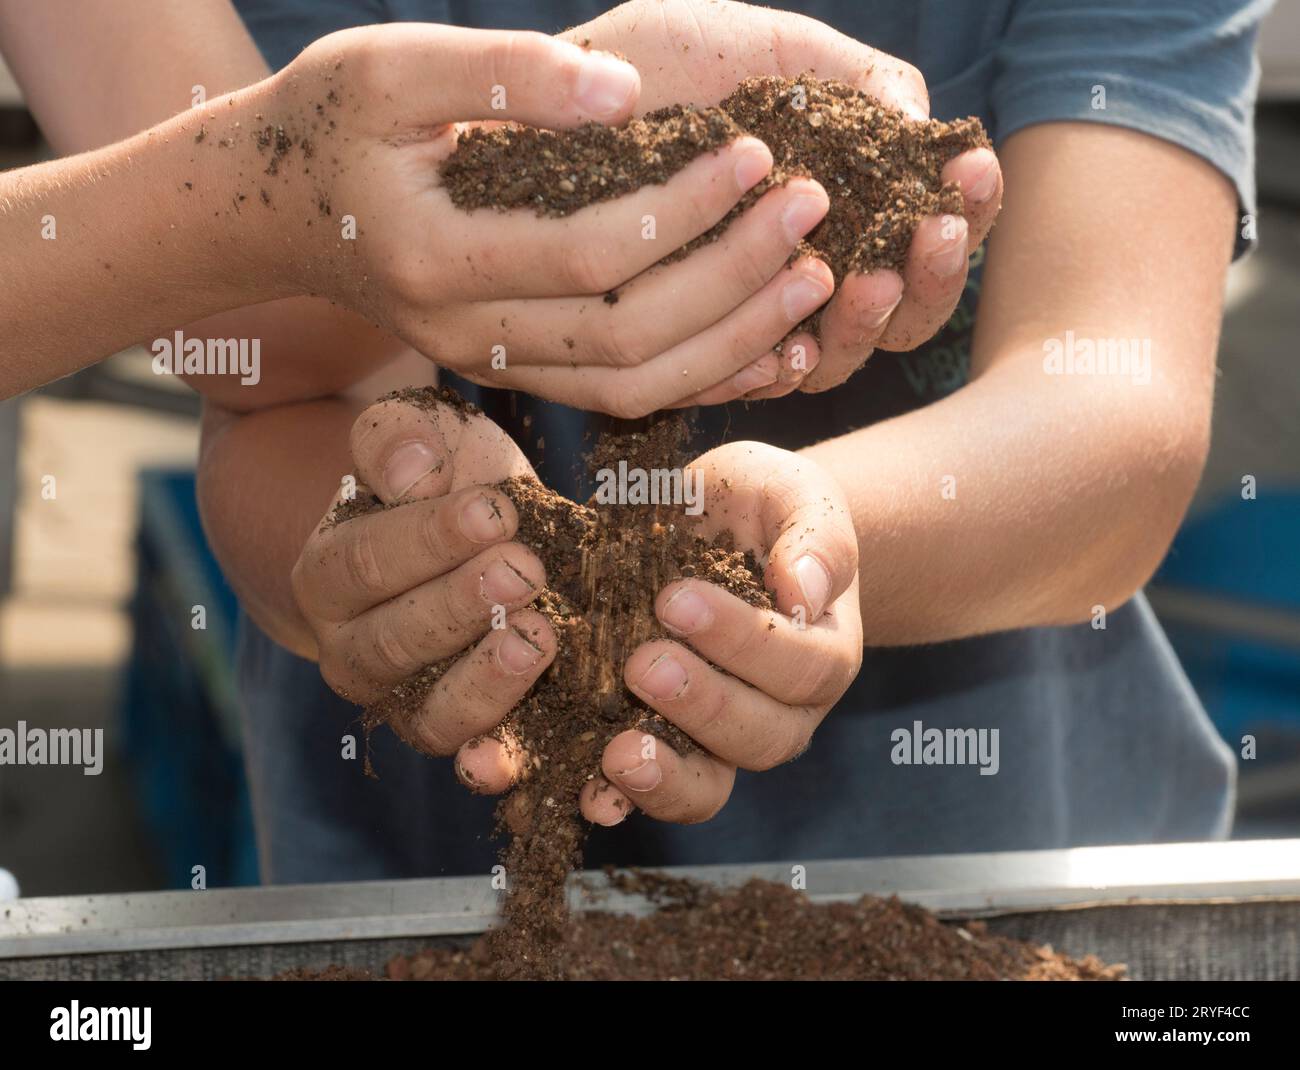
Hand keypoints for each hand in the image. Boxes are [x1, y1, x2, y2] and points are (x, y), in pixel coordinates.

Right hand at [257, 23, 832, 414]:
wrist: (273, 215)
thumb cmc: (329, 123)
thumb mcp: (392, 66)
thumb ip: (507, 74)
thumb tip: (626, 91)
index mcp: (434, 260)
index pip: (589, 253)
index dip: (683, 210)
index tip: (757, 154)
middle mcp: (466, 336)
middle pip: (629, 336)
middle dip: (732, 279)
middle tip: (811, 214)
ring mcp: (491, 366)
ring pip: (636, 385)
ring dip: (734, 341)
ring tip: (815, 281)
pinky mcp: (515, 370)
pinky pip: (622, 397)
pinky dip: (701, 376)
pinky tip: (769, 343)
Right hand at [290, 393, 558, 755]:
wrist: (482, 534)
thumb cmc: (452, 482)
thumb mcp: (428, 442)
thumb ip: (399, 439)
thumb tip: (410, 467)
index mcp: (328, 575)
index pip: (366, 562)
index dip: (429, 540)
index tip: (494, 512)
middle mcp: (354, 652)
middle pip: (395, 640)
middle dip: (462, 606)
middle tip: (524, 569)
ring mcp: (406, 702)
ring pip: (432, 712)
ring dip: (488, 680)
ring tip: (540, 636)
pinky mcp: (461, 735)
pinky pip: (473, 758)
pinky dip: (494, 764)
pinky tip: (515, 756)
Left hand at [457, 441, 863, 824]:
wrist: (717, 526)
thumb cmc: (762, 506)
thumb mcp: (794, 495)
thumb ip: (814, 535)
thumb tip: (803, 590)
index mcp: (823, 652)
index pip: (799, 664)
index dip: (740, 640)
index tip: (674, 599)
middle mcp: (782, 712)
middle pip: (760, 736)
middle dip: (701, 705)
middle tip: (641, 665)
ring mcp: (722, 741)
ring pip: (709, 785)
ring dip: (664, 777)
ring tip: (615, 752)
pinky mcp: (664, 748)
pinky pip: (647, 789)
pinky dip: (613, 796)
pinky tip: (582, 792)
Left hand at [562, 0, 1003, 393]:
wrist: (547, 103)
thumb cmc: (657, 65)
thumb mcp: (765, 49)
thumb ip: (853, 80)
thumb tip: (927, 128)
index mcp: (843, 204)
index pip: (932, 231)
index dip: (969, 209)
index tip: (971, 167)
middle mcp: (809, 272)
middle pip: (905, 311)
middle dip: (935, 274)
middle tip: (934, 227)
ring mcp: (755, 320)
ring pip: (840, 360)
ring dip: (871, 324)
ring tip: (873, 274)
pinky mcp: (694, 355)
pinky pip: (750, 388)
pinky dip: (782, 370)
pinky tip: (799, 344)